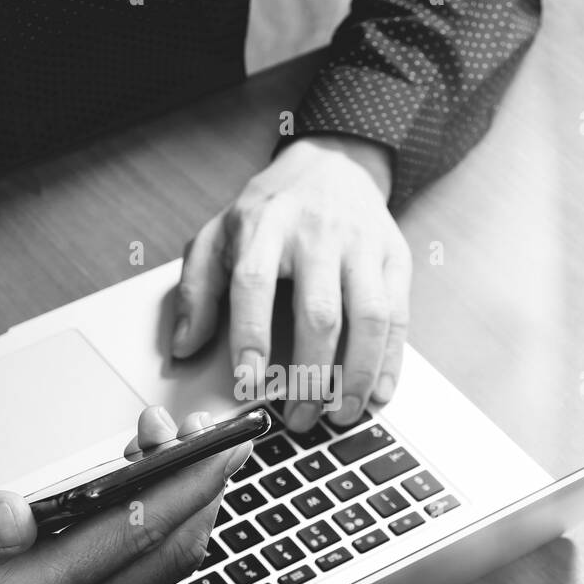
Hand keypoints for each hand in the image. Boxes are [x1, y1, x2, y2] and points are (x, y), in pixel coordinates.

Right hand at [0, 407, 250, 583]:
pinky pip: (139, 567)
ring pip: (160, 561)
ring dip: (183, 499)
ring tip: (173, 437)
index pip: (130, 537)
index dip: (186, 486)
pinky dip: (159, 518)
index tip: (224, 446)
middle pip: (165, 551)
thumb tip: (20, 514)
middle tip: (208, 427)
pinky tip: (146, 473)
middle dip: (199, 483)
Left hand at [172, 135, 412, 431]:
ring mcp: (362, 245)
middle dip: (310, 376)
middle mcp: (317, 234)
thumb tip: (185, 345)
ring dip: (356, 374)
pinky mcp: (394, 257)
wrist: (332, 164)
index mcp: (265, 227)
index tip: (248, 386)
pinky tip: (378, 391)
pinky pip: (399, 315)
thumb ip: (197, 289)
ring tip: (340, 413)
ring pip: (368, 318)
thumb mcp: (219, 235)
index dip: (250, 339)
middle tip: (298, 419)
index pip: (254, 285)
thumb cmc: (270, 210)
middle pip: (319, 313)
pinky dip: (391, 360)